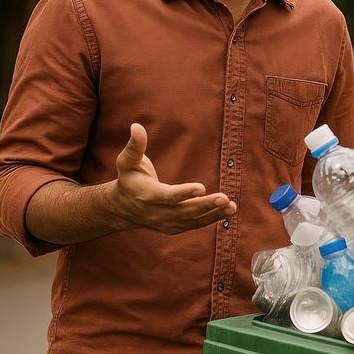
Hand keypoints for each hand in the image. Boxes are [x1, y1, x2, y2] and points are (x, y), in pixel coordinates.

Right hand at [110, 123, 236, 233]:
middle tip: (224, 198)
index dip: (183, 192)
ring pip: (192, 220)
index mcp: (146, 195)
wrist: (121, 209)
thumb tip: (136, 126)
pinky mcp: (174, 227)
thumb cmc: (128, 179)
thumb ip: (135, 146)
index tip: (201, 187)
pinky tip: (227, 211)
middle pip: (184, 211)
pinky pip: (195, 224)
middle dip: (205, 205)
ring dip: (213, 214)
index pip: (167, 196)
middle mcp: (157, 212)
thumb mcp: (127, 162)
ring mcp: (166, 223)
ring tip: (231, 206)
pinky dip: (211, 219)